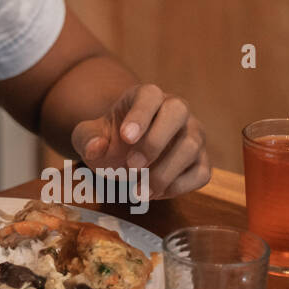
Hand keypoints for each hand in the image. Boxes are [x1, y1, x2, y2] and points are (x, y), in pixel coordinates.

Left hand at [69, 82, 210, 199]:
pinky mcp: (201, 161)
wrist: (125, 154)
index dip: (140, 115)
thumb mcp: (88, 136)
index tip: (125, 137)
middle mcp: (176, 110)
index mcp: (147, 96)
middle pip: (178, 112)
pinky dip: (178, 187)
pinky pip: (200, 173)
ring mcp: (193, 135)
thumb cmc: (110, 139)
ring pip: (191, 147)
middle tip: (131, 166)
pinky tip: (154, 193)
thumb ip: (87, 139)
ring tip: (137, 190)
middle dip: (155, 141)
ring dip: (164, 172)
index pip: (150, 95)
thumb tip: (95, 148)